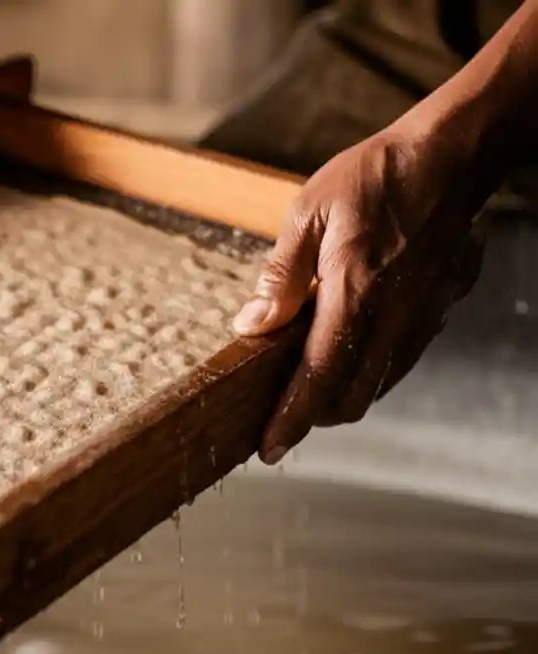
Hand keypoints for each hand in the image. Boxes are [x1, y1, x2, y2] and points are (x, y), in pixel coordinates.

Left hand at [231, 122, 486, 463]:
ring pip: (378, 385)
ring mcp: (421, 318)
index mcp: (355, 295)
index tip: (270, 447)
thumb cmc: (376, 176)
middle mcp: (393, 318)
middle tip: (279, 413)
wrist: (452, 155)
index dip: (292, 420)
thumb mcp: (308, 214)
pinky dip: (368, 371)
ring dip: (341, 394)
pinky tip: (347, 349)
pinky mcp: (437, 312)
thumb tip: (252, 325)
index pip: (319, 378)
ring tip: (307, 385)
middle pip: (352, 397)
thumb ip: (280, 276)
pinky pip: (399, 361)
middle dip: (314, 415)